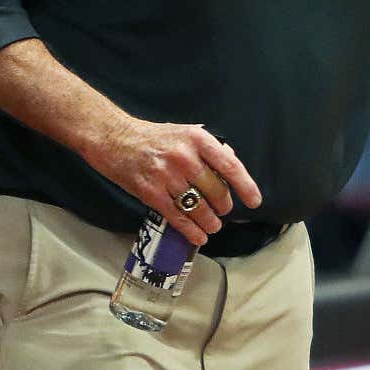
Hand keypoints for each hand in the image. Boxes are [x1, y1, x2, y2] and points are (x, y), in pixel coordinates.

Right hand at [84, 117, 262, 247]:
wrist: (114, 138)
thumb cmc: (153, 137)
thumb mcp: (184, 132)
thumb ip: (209, 148)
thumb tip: (232, 163)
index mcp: (197, 139)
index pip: (230, 166)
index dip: (246, 186)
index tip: (255, 201)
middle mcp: (184, 157)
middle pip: (216, 192)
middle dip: (224, 206)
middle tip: (223, 211)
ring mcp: (167, 176)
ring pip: (199, 208)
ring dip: (210, 222)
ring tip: (213, 225)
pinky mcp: (151, 193)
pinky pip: (178, 218)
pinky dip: (192, 231)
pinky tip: (199, 237)